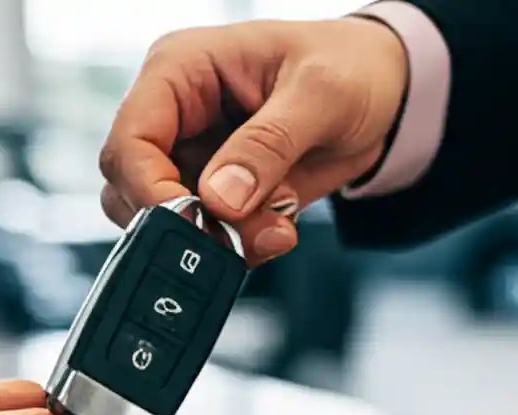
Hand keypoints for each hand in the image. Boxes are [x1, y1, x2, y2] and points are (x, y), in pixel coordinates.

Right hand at [99, 18, 407, 265]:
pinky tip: (278, 228)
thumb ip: (268, 145)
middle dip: (188, 221)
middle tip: (246, 232)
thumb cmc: (350, 66)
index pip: (131, 138)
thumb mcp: (321, 93)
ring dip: (218, 238)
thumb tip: (219, 199)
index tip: (192, 221)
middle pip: (132, 186)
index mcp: (181, 70)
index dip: (149, 188)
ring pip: (165, 220)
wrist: (387, 93)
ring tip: (276, 227)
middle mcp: (174, 114)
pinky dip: (238, 244)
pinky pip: (203, 234)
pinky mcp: (213, 192)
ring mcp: (191, 156)